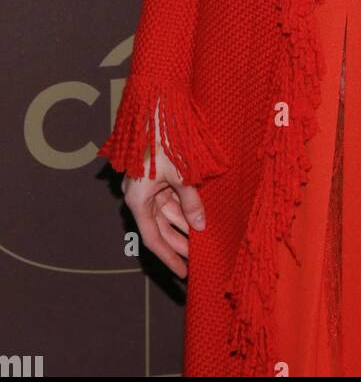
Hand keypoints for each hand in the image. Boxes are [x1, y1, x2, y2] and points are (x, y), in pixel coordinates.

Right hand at [121, 147, 206, 279]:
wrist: (157, 109)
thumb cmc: (165, 140)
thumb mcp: (181, 175)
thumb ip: (191, 201)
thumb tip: (200, 226)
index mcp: (138, 198)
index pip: (153, 238)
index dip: (168, 257)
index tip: (182, 272)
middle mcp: (139, 195)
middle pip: (161, 227)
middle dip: (180, 243)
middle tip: (198, 260)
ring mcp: (148, 185)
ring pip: (167, 213)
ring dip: (183, 225)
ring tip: (202, 241)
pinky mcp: (157, 175)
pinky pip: (171, 197)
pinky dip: (184, 208)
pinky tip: (198, 218)